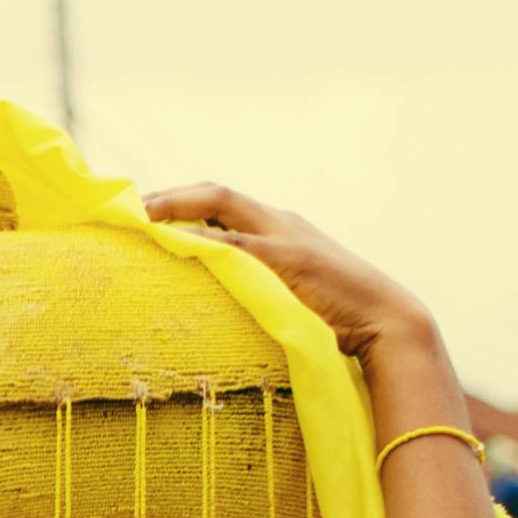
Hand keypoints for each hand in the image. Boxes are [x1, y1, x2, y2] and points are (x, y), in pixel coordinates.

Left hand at [144, 182, 435, 370]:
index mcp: (281, 230)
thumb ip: (260, 296)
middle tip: (129, 209)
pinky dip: (200, 238)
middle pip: (215, 193)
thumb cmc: (342, 324)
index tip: (146, 216)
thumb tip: (221, 318)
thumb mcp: (293, 301)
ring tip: (138, 219)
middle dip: (170, 196)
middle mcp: (280, 222)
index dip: (183, 204)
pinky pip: (233, 241)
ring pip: (219, 204)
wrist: (388, 324)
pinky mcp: (288, 257)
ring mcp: (285, 236)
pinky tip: (170, 243)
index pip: (223, 205)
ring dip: (176, 207)